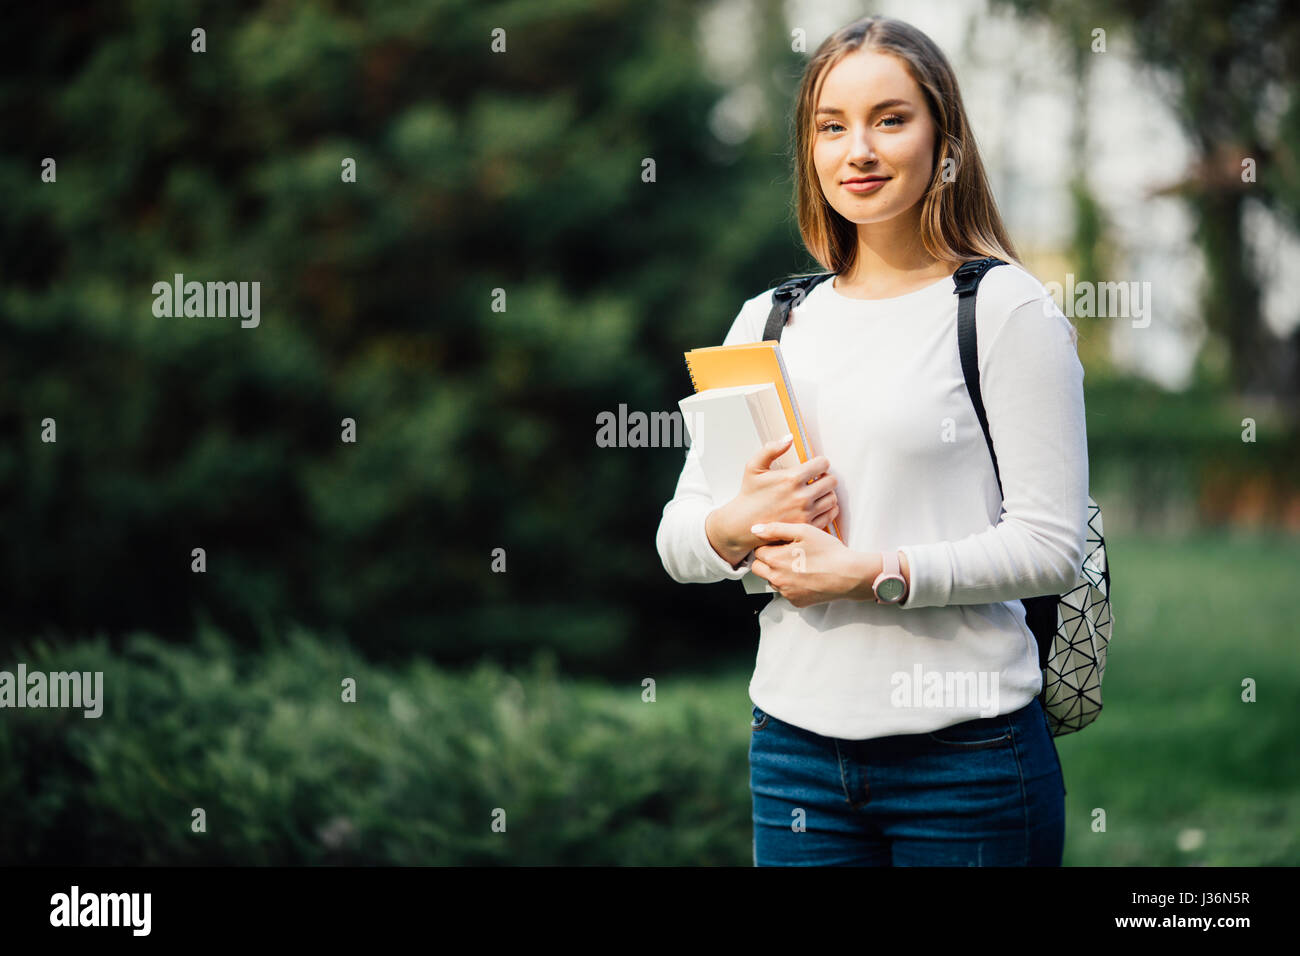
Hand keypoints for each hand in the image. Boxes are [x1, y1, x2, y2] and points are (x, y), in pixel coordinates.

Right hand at [705, 434, 839, 566]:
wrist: (742, 524)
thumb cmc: (749, 495)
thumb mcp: (754, 467)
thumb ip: (771, 449)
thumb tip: (789, 437)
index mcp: (791, 478)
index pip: (823, 464)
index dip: (819, 463)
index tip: (813, 467)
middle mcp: (802, 496)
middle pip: (831, 481)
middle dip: (825, 478)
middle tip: (816, 480)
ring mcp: (806, 514)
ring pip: (832, 498)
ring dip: (827, 493)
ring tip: (817, 493)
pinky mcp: (808, 527)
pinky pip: (830, 514)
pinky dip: (828, 508)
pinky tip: (818, 505)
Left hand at [748, 521, 866, 607]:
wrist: (849, 575)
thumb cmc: (828, 551)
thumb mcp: (803, 531)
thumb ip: (775, 529)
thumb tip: (755, 530)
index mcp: (774, 560)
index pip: (757, 551)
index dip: (768, 545)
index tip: (781, 543)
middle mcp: (776, 579)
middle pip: (758, 568)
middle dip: (767, 560)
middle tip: (786, 554)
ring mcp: (786, 593)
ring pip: (771, 581)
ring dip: (778, 573)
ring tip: (798, 564)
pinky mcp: (796, 602)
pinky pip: (785, 592)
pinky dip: (790, 585)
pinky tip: (805, 576)